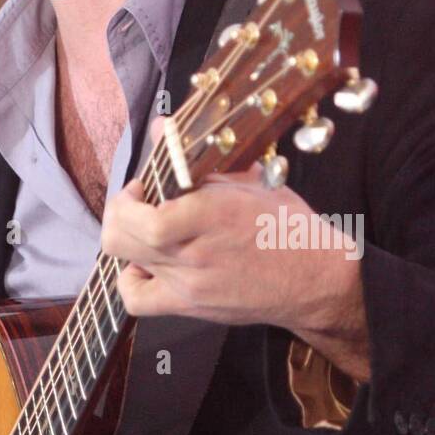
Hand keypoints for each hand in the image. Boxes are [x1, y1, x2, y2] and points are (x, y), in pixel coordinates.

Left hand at [99, 120, 370, 378]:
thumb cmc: (285, 226)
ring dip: (128, 240)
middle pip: (119, 238)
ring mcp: (190, 284)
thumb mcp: (249, 178)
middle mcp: (194, 252)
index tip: (144, 185)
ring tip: (147, 230)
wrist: (315, 280)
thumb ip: (197, 155)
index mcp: (210, 215)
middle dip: (120, 213)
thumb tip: (160, 127)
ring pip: (124, 262)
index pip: (143, 214)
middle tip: (140, 203)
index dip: (129, 196)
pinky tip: (147, 266)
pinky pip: (138, 300)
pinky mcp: (191, 307)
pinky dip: (131, 280)